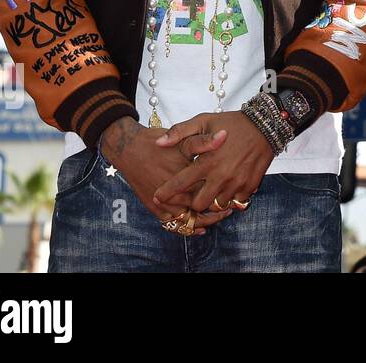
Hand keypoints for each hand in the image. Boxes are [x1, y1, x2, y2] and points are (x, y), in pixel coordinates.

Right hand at [99, 116, 226, 233]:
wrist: (129, 150)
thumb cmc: (157, 144)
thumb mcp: (183, 140)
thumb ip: (204, 141)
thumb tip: (224, 135)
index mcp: (187, 180)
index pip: (212, 194)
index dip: (225, 197)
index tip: (236, 196)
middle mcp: (176, 196)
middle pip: (203, 210)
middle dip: (217, 211)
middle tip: (229, 209)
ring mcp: (165, 205)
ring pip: (191, 221)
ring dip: (205, 221)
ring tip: (217, 216)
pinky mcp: (155, 209)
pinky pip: (174, 226)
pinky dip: (187, 228)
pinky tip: (199, 229)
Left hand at [152, 111, 273, 216]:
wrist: (265, 125)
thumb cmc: (232, 123)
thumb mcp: (204, 120)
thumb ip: (179, 131)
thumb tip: (159, 143)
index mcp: (207, 161)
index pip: (180, 184)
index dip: (165, 193)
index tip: (157, 196)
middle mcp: (221, 176)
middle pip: (199, 204)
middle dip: (193, 201)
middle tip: (194, 193)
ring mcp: (237, 183)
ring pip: (218, 206)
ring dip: (213, 201)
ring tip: (212, 191)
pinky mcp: (250, 186)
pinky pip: (236, 203)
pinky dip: (230, 199)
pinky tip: (228, 188)